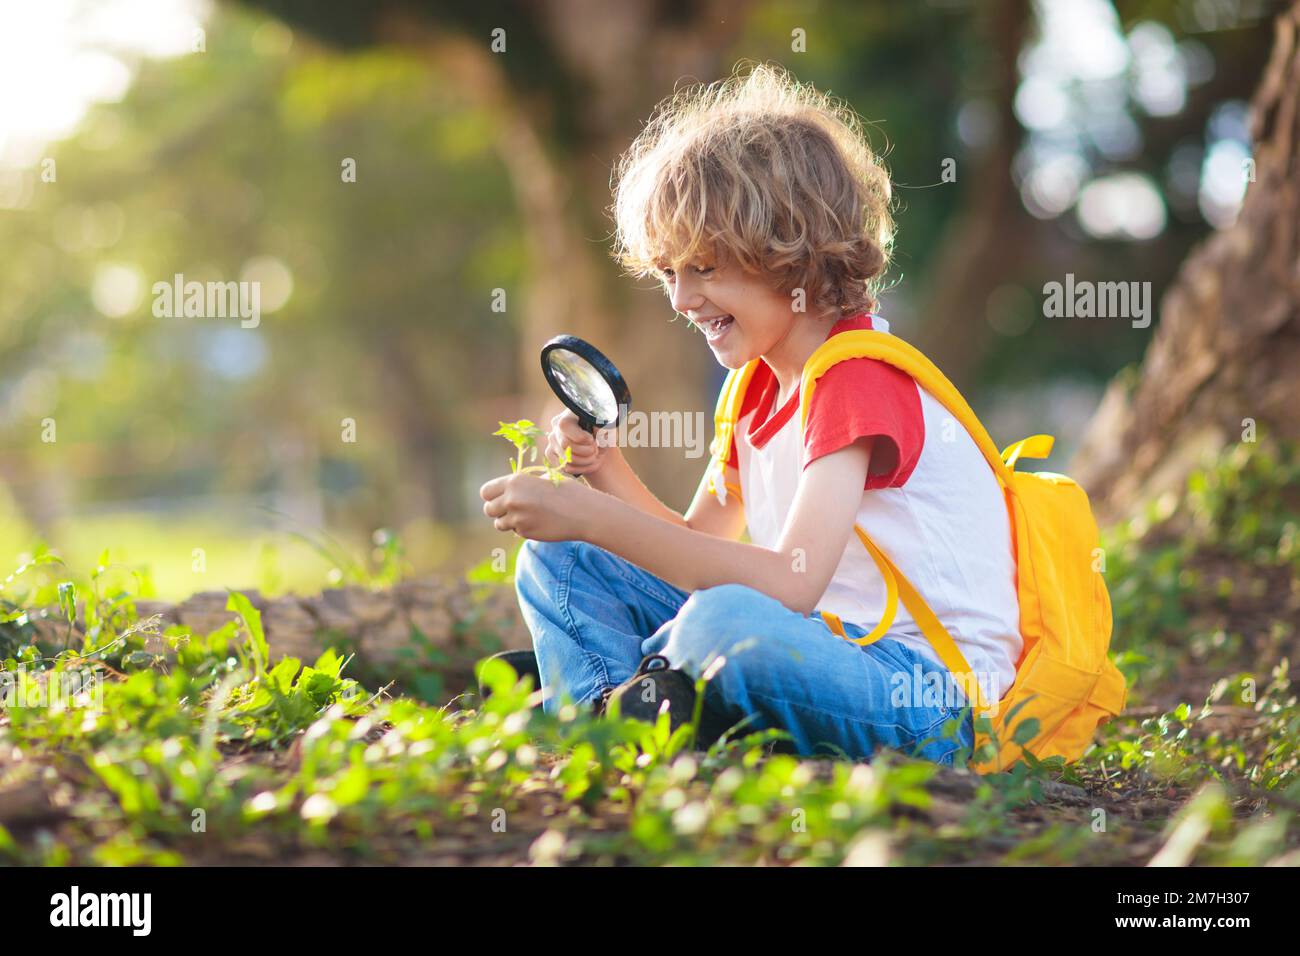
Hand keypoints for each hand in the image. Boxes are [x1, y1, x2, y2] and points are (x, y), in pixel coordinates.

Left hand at [479, 471, 596, 540]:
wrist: (583, 512)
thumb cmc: (566, 491)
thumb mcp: (542, 479)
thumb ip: (522, 486)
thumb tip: (508, 492)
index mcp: (514, 482)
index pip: (485, 492)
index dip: (491, 495)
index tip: (499, 498)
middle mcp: (511, 499)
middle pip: (489, 509)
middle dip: (498, 510)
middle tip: (511, 509)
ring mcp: (517, 518)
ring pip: (499, 523)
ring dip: (508, 521)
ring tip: (526, 516)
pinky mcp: (525, 533)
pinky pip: (515, 531)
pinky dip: (522, 528)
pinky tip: (538, 522)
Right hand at [545, 409, 614, 475]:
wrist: (597, 442)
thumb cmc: (601, 432)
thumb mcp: (606, 428)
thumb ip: (602, 428)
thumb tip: (596, 428)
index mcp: (568, 415)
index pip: (564, 426)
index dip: (580, 437)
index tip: (592, 440)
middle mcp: (556, 426)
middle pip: (565, 444)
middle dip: (585, 451)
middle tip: (595, 450)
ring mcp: (552, 440)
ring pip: (564, 459)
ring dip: (584, 462)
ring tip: (593, 457)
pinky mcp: (550, 453)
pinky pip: (561, 467)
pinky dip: (577, 469)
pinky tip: (586, 463)